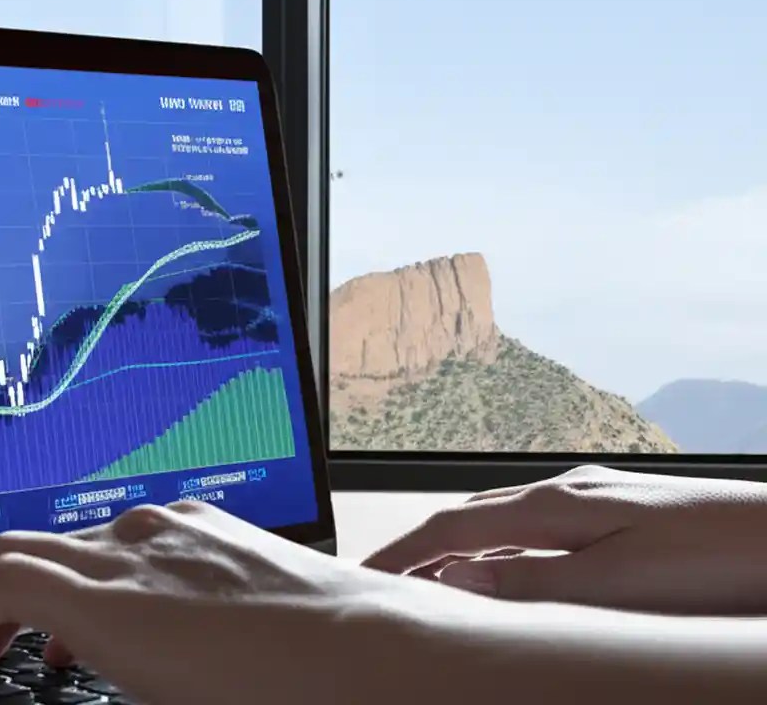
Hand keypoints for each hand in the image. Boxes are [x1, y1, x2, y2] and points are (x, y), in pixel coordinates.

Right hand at [0, 500, 440, 703]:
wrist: (383, 657)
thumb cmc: (284, 699)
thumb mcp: (159, 701)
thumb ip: (100, 670)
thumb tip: (76, 664)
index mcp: (111, 600)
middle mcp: (133, 546)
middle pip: (22, 551)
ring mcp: (175, 526)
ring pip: (76, 543)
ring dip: (44, 591)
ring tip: (48, 650)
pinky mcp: (213, 522)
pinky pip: (133, 539)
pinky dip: (102, 576)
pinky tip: (125, 618)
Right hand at [363, 464, 766, 613]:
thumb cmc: (712, 560)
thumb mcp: (615, 581)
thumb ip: (531, 581)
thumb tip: (455, 576)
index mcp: (555, 505)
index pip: (453, 528)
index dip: (402, 552)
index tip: (361, 574)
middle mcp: (564, 492)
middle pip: (467, 518)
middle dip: (418, 547)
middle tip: (381, 578)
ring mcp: (590, 498)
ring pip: (499, 522)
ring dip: (456, 547)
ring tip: (427, 577)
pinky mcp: (615, 513)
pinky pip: (532, 528)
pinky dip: (497, 549)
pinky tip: (502, 566)